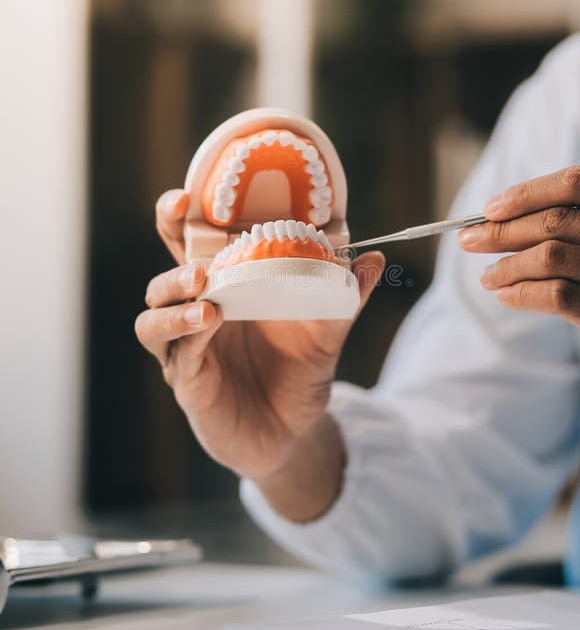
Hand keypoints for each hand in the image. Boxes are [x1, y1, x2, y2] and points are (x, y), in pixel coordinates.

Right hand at [135, 189, 384, 518]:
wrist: (295, 433)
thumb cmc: (300, 373)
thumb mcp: (328, 331)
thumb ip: (346, 296)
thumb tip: (376, 257)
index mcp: (224, 290)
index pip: (189, 247)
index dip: (178, 219)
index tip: (187, 197)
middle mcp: (195, 315)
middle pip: (162, 277)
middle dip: (168, 260)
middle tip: (198, 259)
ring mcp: (186, 350)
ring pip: (153, 317)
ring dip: (173, 299)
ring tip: (204, 292)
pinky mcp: (189, 383)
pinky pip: (177, 354)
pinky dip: (188, 335)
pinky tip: (209, 323)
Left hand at [459, 166, 579, 339]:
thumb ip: (559, 223)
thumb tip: (491, 220)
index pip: (573, 183)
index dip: (526, 194)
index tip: (488, 210)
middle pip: (556, 220)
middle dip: (502, 231)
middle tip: (468, 241)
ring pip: (552, 256)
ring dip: (508, 266)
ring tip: (487, 277)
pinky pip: (560, 296)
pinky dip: (523, 293)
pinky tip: (505, 296)